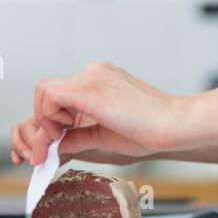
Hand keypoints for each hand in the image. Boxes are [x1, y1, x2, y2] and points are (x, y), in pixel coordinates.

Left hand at [23, 61, 187, 165]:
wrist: (173, 124)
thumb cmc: (150, 130)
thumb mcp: (105, 135)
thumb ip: (80, 136)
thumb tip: (57, 144)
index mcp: (100, 80)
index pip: (60, 93)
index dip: (51, 120)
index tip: (54, 144)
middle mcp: (93, 73)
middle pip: (48, 90)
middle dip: (44, 120)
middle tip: (52, 143)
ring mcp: (91, 77)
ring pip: (44, 91)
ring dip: (45, 119)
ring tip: (60, 138)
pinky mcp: (88, 88)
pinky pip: (50, 97)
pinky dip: (48, 119)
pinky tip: (63, 133)